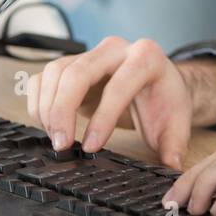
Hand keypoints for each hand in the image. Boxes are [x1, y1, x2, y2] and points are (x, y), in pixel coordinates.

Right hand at [25, 36, 215, 167]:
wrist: (156, 81)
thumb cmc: (164, 100)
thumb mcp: (176, 122)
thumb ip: (174, 145)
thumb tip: (171, 166)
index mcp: (146, 57)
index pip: (119, 85)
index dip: (103, 117)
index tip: (91, 147)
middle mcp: (115, 49)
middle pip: (79, 72)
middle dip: (64, 110)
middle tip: (62, 145)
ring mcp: (90, 53)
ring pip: (56, 72)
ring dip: (49, 108)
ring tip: (56, 138)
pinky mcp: (71, 63)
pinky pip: (45, 76)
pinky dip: (39, 101)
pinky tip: (47, 125)